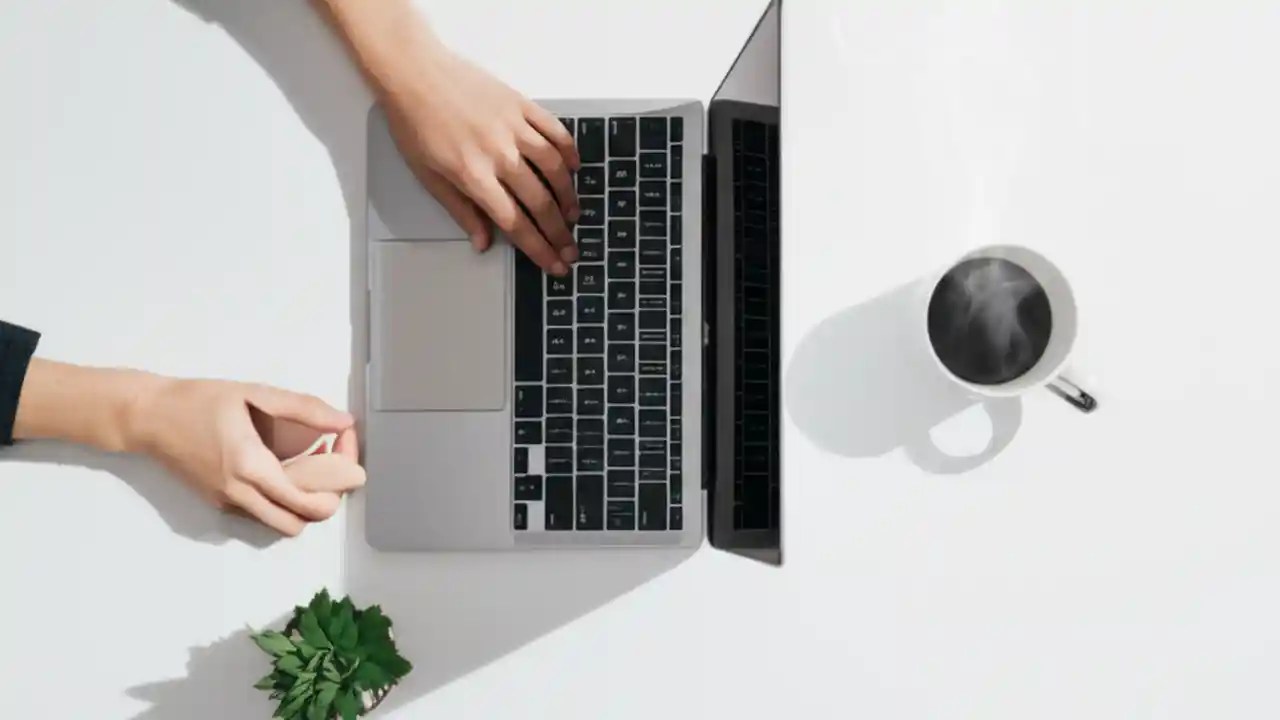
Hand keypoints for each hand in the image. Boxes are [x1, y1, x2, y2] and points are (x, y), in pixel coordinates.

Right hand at [129, 378, 365, 535]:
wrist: (147, 417)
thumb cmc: (198, 400)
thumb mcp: (254, 393)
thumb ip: (303, 408)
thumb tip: (344, 422)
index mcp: (251, 468)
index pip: (311, 498)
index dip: (340, 477)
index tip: (344, 444)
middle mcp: (240, 495)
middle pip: (301, 522)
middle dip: (328, 497)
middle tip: (331, 462)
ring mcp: (228, 504)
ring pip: (282, 524)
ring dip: (304, 502)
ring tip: (308, 465)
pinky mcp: (219, 503)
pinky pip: (263, 515)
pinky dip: (282, 501)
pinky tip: (283, 468)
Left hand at [384, 49, 581, 274]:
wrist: (414, 73)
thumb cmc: (415, 125)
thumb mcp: (428, 176)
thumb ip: (461, 211)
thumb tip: (484, 243)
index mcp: (474, 176)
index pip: (515, 223)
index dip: (538, 249)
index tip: (554, 265)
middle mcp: (500, 154)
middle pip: (540, 202)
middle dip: (559, 232)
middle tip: (571, 250)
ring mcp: (514, 127)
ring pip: (555, 168)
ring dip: (568, 196)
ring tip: (573, 214)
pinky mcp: (521, 105)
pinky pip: (555, 131)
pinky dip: (569, 151)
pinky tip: (574, 168)